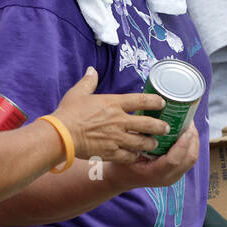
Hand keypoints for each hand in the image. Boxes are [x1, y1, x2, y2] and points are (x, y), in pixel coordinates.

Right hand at [51, 67, 170, 162]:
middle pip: (149, 124)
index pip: (142, 100)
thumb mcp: (78, 93)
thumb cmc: (67, 113)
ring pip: (142, 142)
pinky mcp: (111, 152)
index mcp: (113, 103)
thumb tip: (92, 70)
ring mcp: (116, 138)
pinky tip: (138, 155)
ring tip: (154, 144)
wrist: (59, 135)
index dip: (156, 102)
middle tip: (166, 128)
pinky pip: (129, 156)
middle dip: (161, 127)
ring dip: (151, 143)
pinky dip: (135, 156)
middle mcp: (119, 121)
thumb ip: (88, 82)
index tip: (162, 103)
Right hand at [115, 122, 200, 187]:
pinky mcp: (177, 173)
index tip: (187, 128)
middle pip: (189, 158)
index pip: (174, 160)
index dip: (183, 143)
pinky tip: (186, 133)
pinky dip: (190, 145)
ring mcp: (174, 177)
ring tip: (188, 124)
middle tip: (189, 121)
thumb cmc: (121, 163)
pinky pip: (189, 158)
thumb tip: (153, 117)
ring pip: (192, 158)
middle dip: (192, 138)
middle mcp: (167, 177)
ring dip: (193, 140)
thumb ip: (140, 138)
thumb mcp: (126, 150)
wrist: (121, 179)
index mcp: (154, 173)